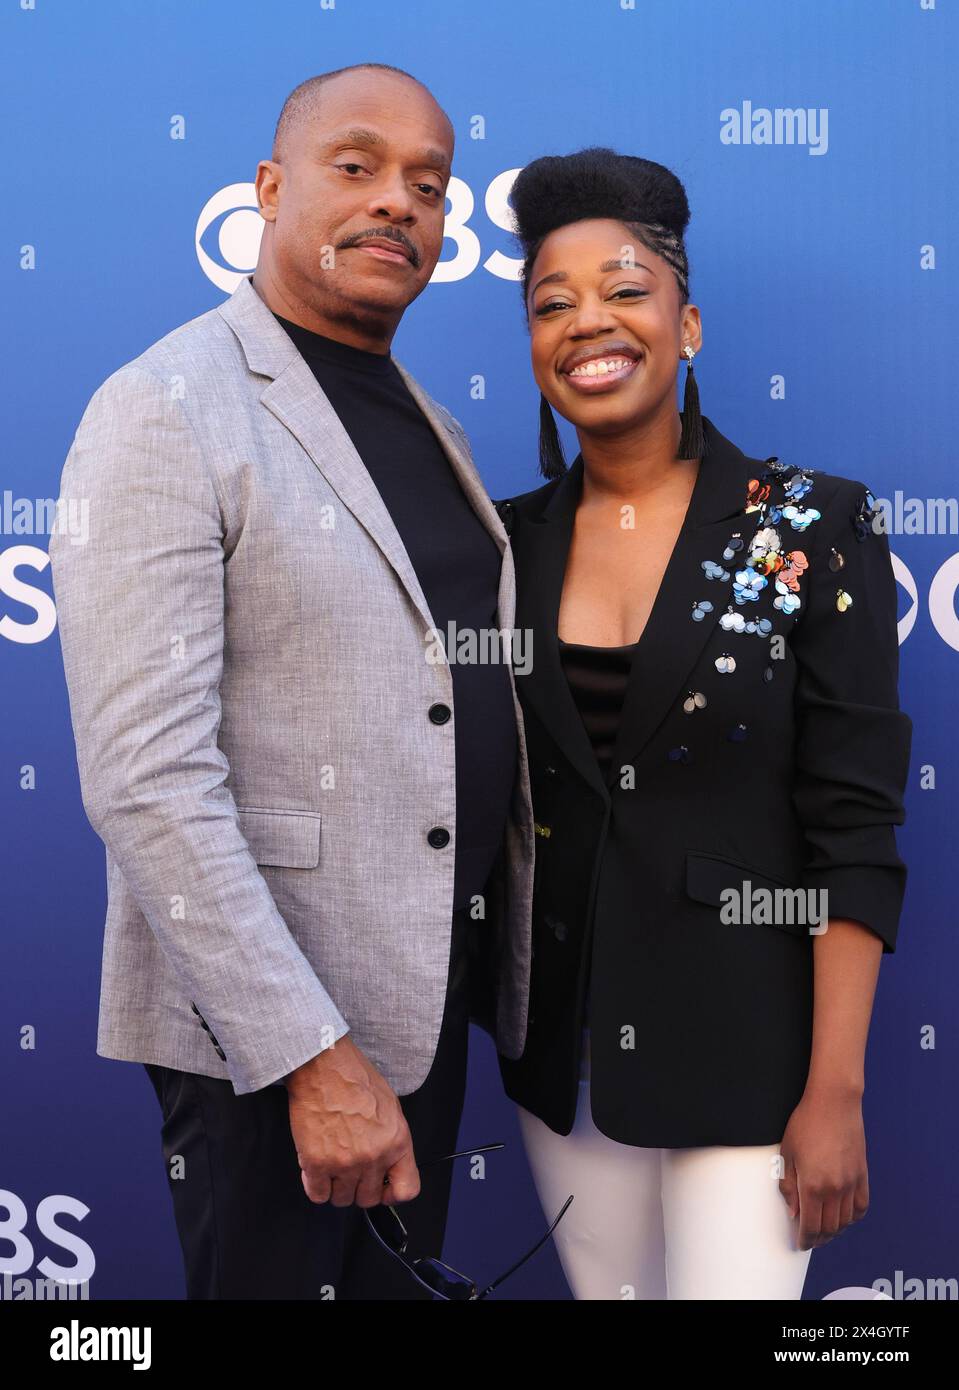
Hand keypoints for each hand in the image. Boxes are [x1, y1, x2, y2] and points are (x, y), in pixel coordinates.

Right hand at [284, 1036, 420, 1207]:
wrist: (324, 1066)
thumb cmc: (354, 1078)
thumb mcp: (390, 1107)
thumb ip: (392, 1141)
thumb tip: (388, 1163)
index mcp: (396, 1141)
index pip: (406, 1189)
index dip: (392, 1193)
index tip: (383, 1189)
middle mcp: (373, 1156)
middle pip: (368, 1199)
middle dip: (359, 1188)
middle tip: (351, 1171)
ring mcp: (345, 1163)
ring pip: (342, 1199)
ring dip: (336, 1187)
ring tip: (333, 1164)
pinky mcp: (317, 1163)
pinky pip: (317, 1194)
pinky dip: (315, 1186)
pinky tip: (316, 1168)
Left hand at [779, 1084, 868, 1250]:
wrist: (834, 1103)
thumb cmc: (805, 1123)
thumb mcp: (787, 1153)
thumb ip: (788, 1186)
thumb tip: (793, 1213)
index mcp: (812, 1185)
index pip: (810, 1226)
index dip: (805, 1240)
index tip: (801, 1244)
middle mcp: (834, 1189)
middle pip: (829, 1228)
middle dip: (818, 1238)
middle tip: (810, 1239)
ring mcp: (851, 1183)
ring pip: (846, 1221)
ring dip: (835, 1230)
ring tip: (825, 1230)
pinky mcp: (862, 1174)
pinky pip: (861, 1206)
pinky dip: (853, 1217)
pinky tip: (845, 1216)